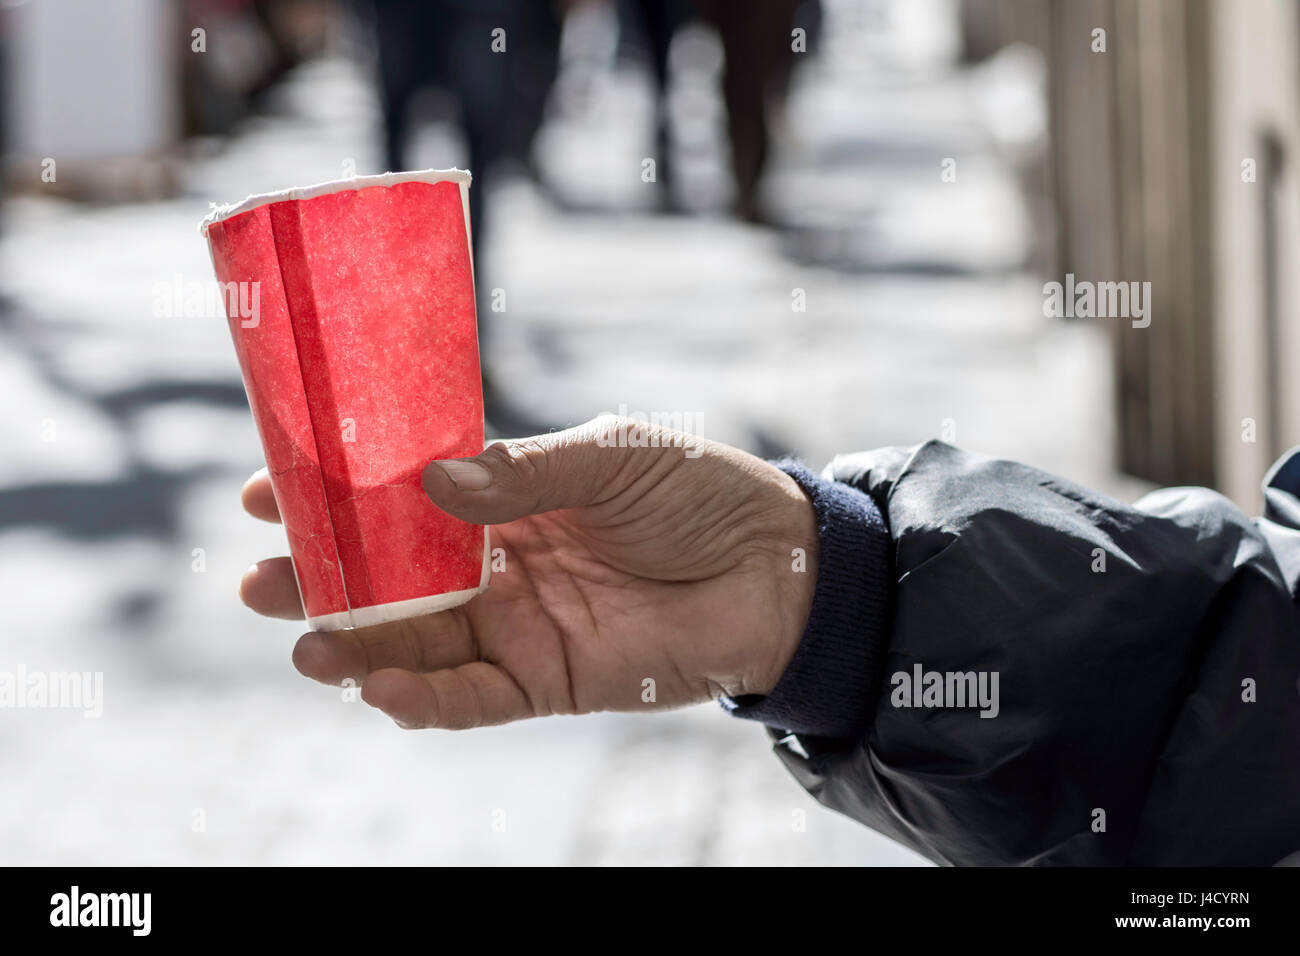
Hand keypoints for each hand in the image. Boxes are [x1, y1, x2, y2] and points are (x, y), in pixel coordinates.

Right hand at [239, 416, 817, 728]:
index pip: (397, 502)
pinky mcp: (546, 680)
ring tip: (301, 641)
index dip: (334, 499)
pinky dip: (423, 699)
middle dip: (322, 580)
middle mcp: (495, 565)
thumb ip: (521, 473)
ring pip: (415, 644)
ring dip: (354, 647)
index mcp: (501, 500)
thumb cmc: (696, 491)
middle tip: (257, 578)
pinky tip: (377, 687)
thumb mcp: (607, 457)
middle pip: (388, 579)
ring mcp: (516, 625)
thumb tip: (427, 479)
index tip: (267, 490)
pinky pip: (472, 698)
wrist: (778, 565)